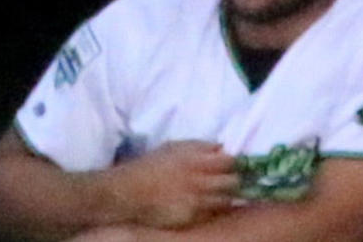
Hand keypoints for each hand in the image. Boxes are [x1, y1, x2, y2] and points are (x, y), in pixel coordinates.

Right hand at [100, 145, 246, 228]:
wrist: (129, 192)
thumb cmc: (150, 166)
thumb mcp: (172, 147)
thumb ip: (198, 146)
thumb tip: (221, 146)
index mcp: (194, 159)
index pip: (228, 160)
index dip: (233, 163)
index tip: (231, 165)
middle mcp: (198, 180)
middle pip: (232, 181)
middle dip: (234, 180)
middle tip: (229, 181)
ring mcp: (196, 200)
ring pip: (226, 200)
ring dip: (225, 196)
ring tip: (217, 194)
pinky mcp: (192, 217)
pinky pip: (213, 213)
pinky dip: (214, 209)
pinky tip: (206, 205)